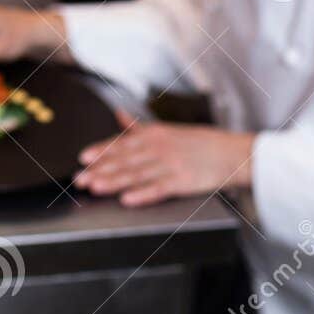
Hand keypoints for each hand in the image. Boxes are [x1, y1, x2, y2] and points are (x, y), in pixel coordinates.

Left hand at [73, 110, 254, 206]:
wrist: (233, 153)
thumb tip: (118, 114)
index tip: (83, 158)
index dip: (101, 151)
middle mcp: (159, 148)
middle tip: (80, 178)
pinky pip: (159, 189)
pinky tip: (128, 199)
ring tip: (95, 187)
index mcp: (154, 134)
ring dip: (114, 181)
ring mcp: (171, 165)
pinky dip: (143, 194)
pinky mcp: (183, 182)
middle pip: (125, 160)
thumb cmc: (200, 143)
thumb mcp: (167, 129)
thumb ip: (139, 126)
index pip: (122, 143)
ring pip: (137, 174)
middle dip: (100, 169)